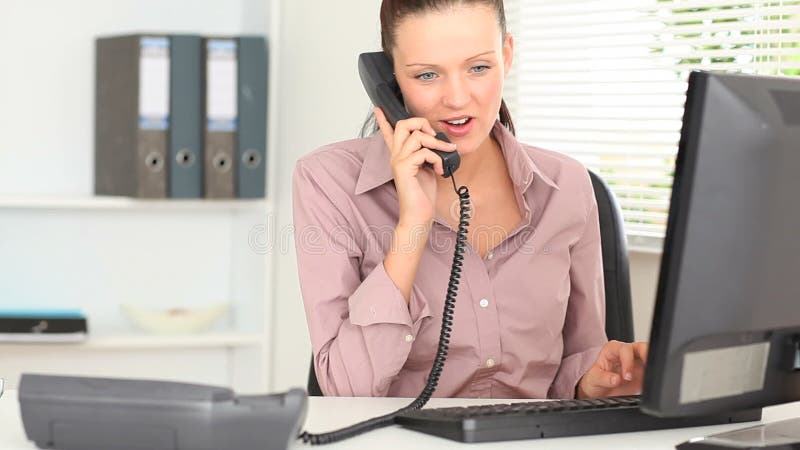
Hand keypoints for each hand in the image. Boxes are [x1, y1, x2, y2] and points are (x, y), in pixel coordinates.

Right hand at [374, 107, 456, 226]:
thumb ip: (428, 154)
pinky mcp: (404, 168)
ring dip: (436, 144)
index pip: (389, 133)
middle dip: (422, 124)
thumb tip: (439, 143)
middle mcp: (396, 156)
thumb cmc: (423, 195)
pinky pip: (424, 152)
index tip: (378, 109)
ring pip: (417, 136)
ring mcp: (398, 161)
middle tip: (434, 137)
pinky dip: (437, 158)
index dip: (384, 120)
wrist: (418, 215)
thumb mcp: (428, 168)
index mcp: (400, 155)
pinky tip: (439, 170)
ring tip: (445, 154)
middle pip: (403, 124)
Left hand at [577, 341, 647, 398]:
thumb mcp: (593, 380)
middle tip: (646, 371)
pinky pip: (652, 372)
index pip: (625, 349)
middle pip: (642, 348)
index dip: (628, 362)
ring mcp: (636, 363)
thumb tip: (616, 379)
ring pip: (650, 358)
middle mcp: (626, 354)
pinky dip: (654, 377)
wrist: (598, 394)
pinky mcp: (643, 374)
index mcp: (612, 349)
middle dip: (647, 356)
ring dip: (652, 366)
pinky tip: (651, 385)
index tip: (627, 377)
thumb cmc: (594, 381)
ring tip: (650, 379)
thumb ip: (604, 378)